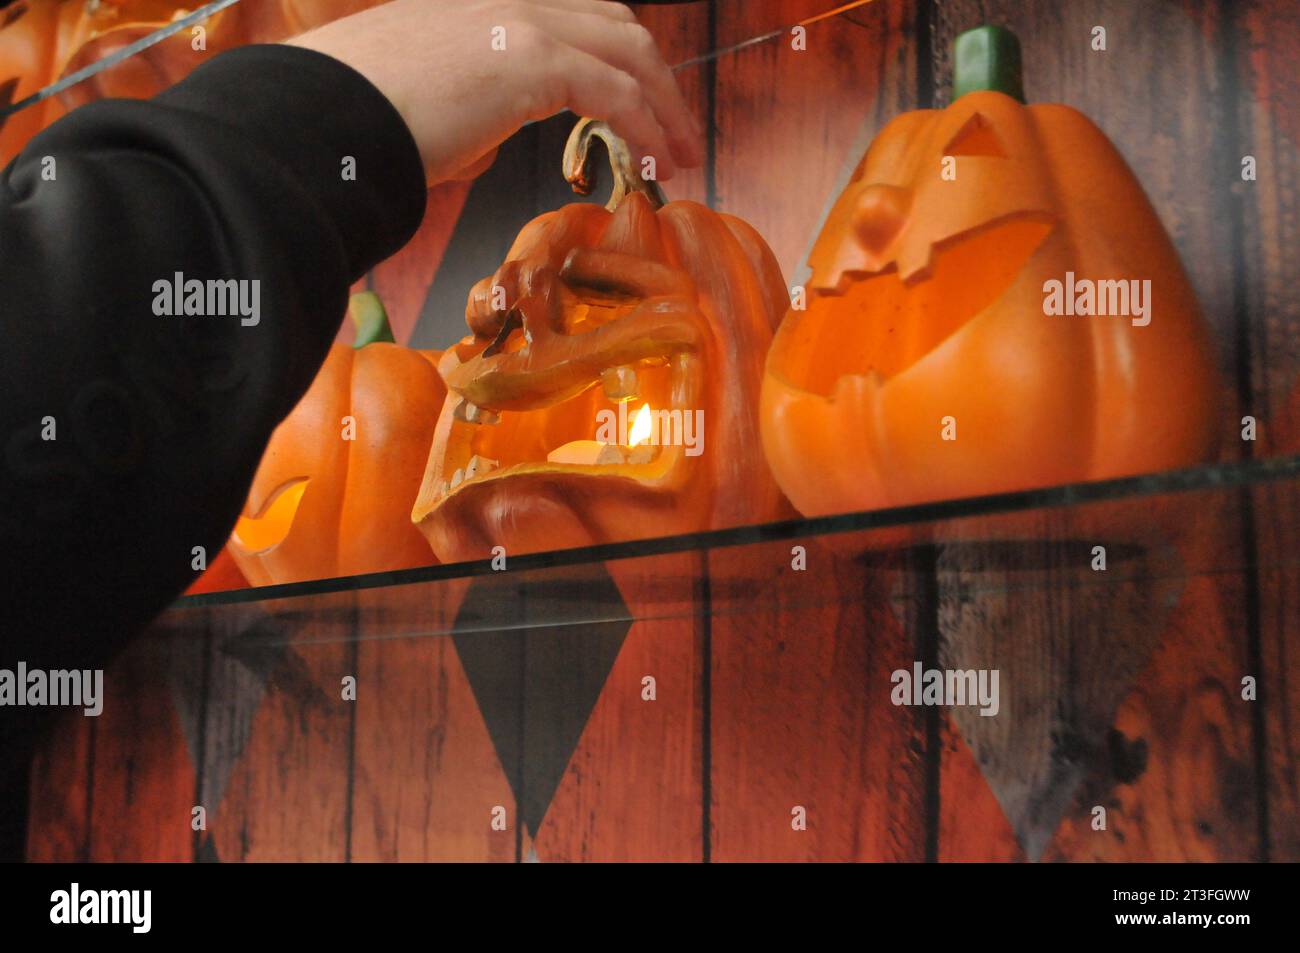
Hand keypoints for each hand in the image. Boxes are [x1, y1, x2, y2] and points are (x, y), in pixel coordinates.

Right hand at [288, 0, 704, 184]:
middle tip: (675, 133)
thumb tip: (492, 141)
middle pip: (616, 24)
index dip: (617, 59)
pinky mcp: (533, 61)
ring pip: (629, 50)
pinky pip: (616, 93)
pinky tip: (657, 162)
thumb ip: (467, 116)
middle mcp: (509, 3)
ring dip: (664, 103)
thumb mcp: (423, 110)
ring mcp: (522, 23)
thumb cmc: (356, 126)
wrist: (324, 118)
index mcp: (484, 10)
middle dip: (656, 78)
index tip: (639, 108)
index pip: (574, 18)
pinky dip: (646, 128)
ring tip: (680, 154)